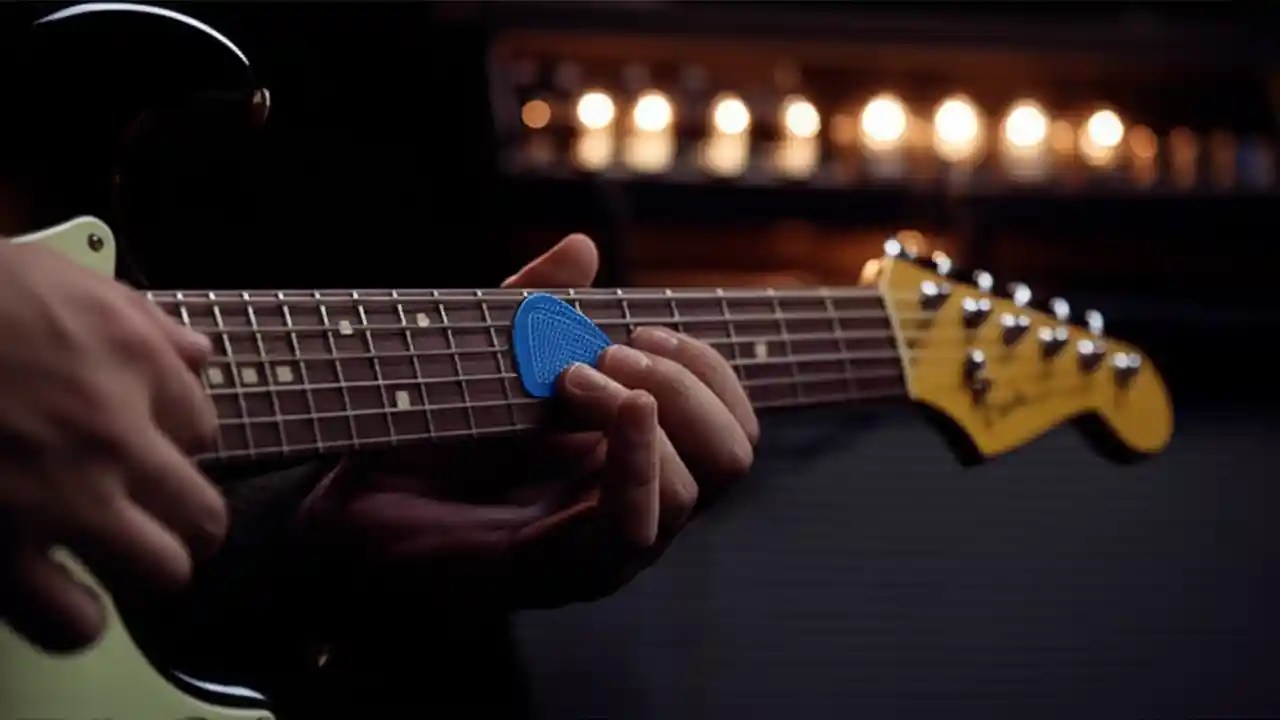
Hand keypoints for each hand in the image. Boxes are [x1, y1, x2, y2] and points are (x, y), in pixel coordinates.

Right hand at [0, 241, 224, 650]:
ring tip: (125, 560)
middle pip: (200, 510)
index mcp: (129, 358)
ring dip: (148, 567)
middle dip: (185, 520)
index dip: (176, 443)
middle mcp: (112, 431)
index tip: (151, 448)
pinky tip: (69, 604)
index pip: (203, 428)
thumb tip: (196, 356)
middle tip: (158, 520)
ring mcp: (60, 495)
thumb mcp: (58, 277)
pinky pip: (70, 619)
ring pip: (161, 566)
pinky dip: (75, 619)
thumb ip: (138, 319)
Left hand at [297, 234, 758, 612]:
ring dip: (654, 408)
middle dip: (694, 383)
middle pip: (736, 454)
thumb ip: (533, 305)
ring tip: (576, 374)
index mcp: (629, 463)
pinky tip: (622, 407)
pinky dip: (638, 461)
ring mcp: (603, 548)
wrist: (336, 507)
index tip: (641, 325)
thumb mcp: (482, 355)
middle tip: (618, 347)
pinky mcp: (562, 573)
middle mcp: (631, 507)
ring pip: (700, 487)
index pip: (729, 425)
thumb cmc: (413, 439)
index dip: (708, 368)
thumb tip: (583, 246)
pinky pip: (637, 527)